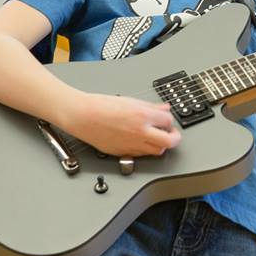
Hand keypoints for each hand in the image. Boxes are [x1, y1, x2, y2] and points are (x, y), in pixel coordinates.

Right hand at [67, 92, 181, 156]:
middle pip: (169, 141)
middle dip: (174, 137)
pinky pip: (142, 154)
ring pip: (157, 151)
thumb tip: (164, 108)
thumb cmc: (100, 106)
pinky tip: (142, 141)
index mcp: (143, 116)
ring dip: (161, 145)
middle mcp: (140, 132)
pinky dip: (146, 149)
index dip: (169, 120)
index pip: (169, 121)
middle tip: (171, 133)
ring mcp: (132, 144)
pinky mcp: (123, 152)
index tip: (166, 119)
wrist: (82, 116)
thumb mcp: (130, 101)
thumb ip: (151, 107)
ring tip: (157, 137)